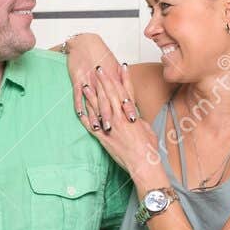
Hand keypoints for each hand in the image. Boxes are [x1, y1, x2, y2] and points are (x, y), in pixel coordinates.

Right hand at [66, 34, 137, 129]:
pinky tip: (81, 115)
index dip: (127, 107)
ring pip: (93, 101)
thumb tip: (129, 95)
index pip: (123, 95)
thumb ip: (121, 81)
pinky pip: (78, 95)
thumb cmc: (100, 55)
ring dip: (96, 115)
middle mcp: (103, 81)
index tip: (134, 120)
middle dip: (112, 116)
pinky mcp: (78, 80)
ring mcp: (90, 81)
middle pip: (109, 101)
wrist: (85, 43)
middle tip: (116, 129)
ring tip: (99, 128)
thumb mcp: (114, 68)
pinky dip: (80, 105)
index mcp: (114, 77)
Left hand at [79, 62, 163, 183]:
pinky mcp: (103, 137)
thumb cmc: (148, 148)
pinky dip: (85, 114)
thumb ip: (138, 120)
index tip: (119, 66)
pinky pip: (91, 124)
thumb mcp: (146, 129)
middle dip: (104, 80)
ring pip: (99, 106)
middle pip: (110, 94)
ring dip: (92, 93)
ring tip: (86, 82)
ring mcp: (110, 126)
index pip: (126, 91)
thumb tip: (134, 117)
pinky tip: (80, 106)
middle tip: (98, 68)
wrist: (143, 162)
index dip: (122, 78)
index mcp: (131, 114)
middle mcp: (119, 117)